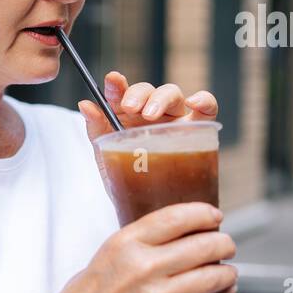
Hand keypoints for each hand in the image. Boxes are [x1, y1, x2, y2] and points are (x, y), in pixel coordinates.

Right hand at [53, 202, 237, 292]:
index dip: (204, 214)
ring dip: (228, 271)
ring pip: (212, 276)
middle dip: (223, 243)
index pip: (178, 218)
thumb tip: (185, 228)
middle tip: (226, 244)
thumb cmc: (91, 291)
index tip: (215, 216)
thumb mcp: (110, 251)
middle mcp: (143, 266)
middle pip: (203, 246)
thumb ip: (144, 239)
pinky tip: (224, 290)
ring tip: (229, 270)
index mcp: (127, 243)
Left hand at [77, 71, 218, 185]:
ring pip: (173, 95)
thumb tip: (85, 105)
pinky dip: (204, 100)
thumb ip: (96, 130)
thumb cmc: (128, 182)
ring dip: (161, 99)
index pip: (123, 93)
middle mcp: (151, 115)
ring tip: (150, 115)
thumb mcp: (106, 158)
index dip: (117, 85)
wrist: (148, 211)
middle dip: (138, 94)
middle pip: (148, 91)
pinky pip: (207, 109)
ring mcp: (175, 121)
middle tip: (128, 107)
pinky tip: (194, 102)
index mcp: (127, 118)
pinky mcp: (198, 130)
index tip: (112, 81)